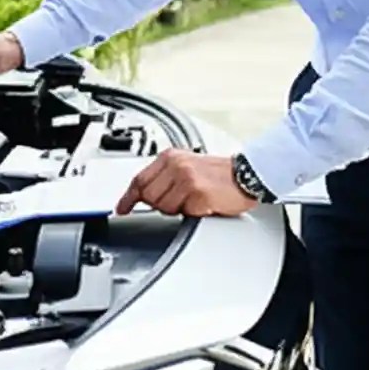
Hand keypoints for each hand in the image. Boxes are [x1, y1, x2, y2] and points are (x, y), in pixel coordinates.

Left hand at [115, 149, 256, 217]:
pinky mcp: (197, 193)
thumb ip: (165, 177)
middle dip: (160, 205)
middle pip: (149, 196)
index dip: (128, 197)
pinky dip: (192, 212)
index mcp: (170, 157)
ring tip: (193, 199)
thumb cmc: (219, 173)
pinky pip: (183, 212)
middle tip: (179, 201)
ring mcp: (186, 179)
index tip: (121, 207)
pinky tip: (203, 202)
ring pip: (163, 207)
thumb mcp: (187, 166)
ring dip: (177, 209)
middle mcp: (176, 165)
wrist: (247, 174)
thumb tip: (144, 194)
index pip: (139, 179)